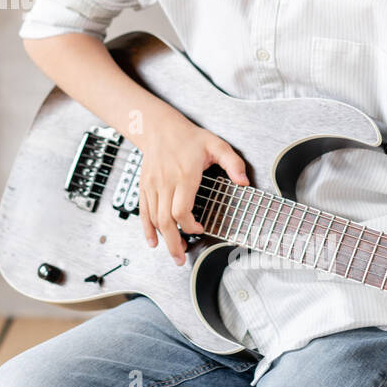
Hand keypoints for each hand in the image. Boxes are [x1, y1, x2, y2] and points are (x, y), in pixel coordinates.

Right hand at [137, 116, 248, 266]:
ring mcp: (152, 185)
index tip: (200, 230)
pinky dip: (147, 229)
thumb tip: (243, 182)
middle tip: (181, 258)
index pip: (181, 210)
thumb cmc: (188, 137)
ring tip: (174, 252)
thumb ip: (233, 163)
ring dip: (164, 239)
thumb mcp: (216, 145)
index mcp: (184, 176)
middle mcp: (165, 182)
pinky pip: (143, 211)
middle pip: (166, 220)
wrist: (159, 127)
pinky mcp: (144, 186)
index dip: (190, 226)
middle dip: (174, 243)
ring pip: (154, 219)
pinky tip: (152, 241)